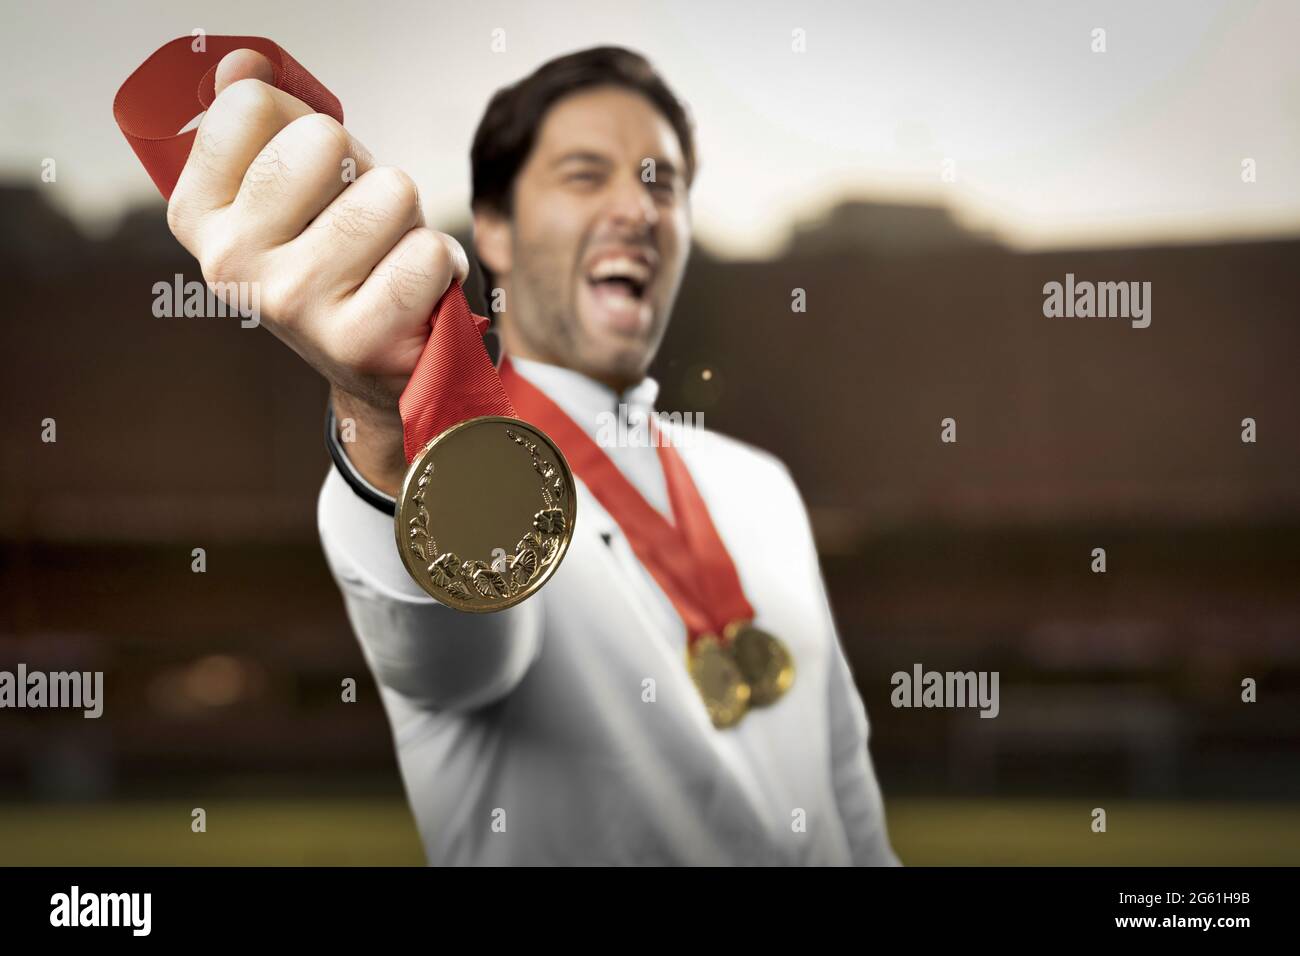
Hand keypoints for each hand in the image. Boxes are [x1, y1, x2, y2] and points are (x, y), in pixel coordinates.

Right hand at [165, 48, 467, 493]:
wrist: (377, 369)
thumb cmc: (341, 260)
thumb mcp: (292, 190)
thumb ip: (262, 122)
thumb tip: (241, 63)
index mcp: (200, 217)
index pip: (251, 107)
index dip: (301, 122)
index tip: (309, 174)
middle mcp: (232, 264)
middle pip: (324, 139)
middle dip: (361, 170)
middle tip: (360, 222)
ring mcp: (293, 304)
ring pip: (390, 192)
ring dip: (408, 219)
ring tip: (389, 257)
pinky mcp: (360, 341)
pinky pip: (429, 252)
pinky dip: (441, 262)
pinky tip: (417, 291)